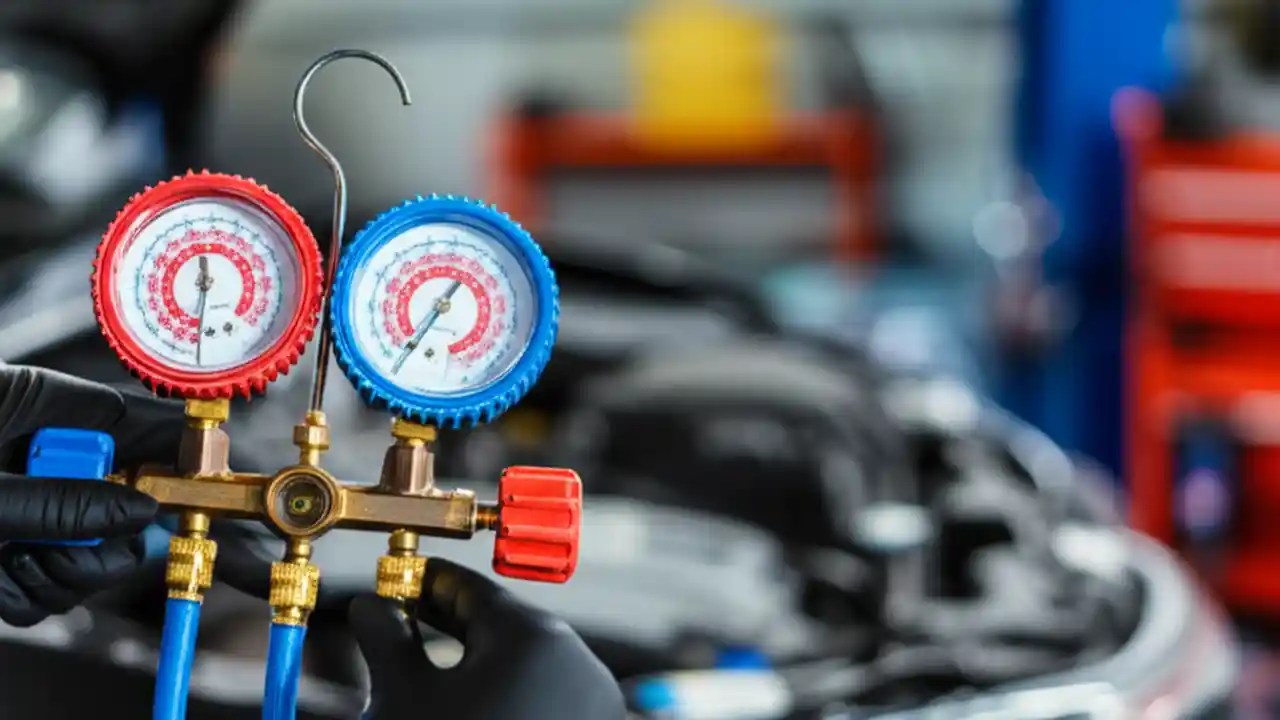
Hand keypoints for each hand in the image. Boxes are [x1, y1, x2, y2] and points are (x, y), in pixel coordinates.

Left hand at [0, 366, 178, 625]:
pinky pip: (50, 584)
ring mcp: (31, 499)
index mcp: (41, 407)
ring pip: (93, 552)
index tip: (218, 488)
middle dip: (102, 544)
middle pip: (128, 500)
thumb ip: (61, 501)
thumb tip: (142, 513)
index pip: (143, 419)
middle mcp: (44, 451)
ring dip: (58, 575)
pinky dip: (25, 595)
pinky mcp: (12, 542)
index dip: (187, 452)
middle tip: (58, 553)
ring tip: (8, 564)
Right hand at [350, 559, 624, 719]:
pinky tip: (470, 710)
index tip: (398, 579)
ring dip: (477, 663)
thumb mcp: (404, 699)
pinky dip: (507, 697)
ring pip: (524, 665)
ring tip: (428, 673)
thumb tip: (370, 607)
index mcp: (531, 636)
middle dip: (447, 622)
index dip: (426, 582)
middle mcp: (575, 660)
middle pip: (501, 625)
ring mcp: (595, 701)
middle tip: (402, 619)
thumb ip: (387, 641)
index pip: (471, 589)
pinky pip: (545, 699)